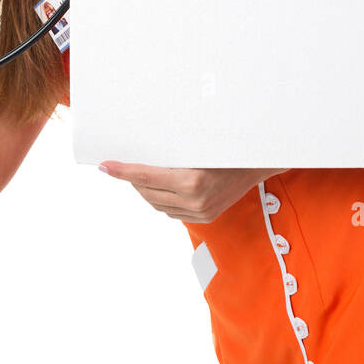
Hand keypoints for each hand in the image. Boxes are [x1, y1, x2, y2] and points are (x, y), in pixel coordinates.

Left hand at [98, 164, 283, 222]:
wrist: (259, 163)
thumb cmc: (228, 146)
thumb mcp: (199, 145)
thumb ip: (171, 152)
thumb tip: (141, 151)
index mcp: (192, 180)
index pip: (145, 176)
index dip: (122, 171)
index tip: (104, 166)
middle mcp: (194, 200)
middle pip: (147, 191)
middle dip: (131, 178)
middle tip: (120, 166)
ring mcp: (199, 212)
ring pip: (156, 203)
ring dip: (144, 190)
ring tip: (139, 175)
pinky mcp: (203, 218)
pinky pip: (170, 211)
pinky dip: (160, 199)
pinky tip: (159, 187)